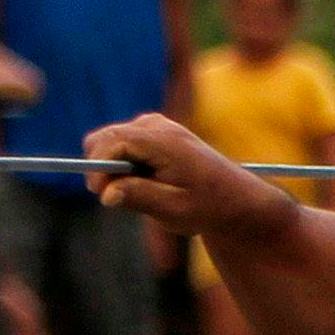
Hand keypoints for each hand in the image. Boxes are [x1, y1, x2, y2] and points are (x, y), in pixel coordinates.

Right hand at [82, 113, 292, 242]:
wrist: (236, 199)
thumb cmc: (210, 206)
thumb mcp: (176, 210)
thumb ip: (140, 198)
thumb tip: (106, 194)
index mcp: (164, 141)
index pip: (112, 141)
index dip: (97, 166)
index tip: (100, 193)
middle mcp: (156, 125)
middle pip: (102, 138)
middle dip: (101, 168)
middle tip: (119, 198)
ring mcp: (154, 125)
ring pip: (107, 143)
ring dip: (113, 169)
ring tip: (143, 192)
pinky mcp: (152, 132)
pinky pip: (120, 146)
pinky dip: (122, 166)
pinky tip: (147, 182)